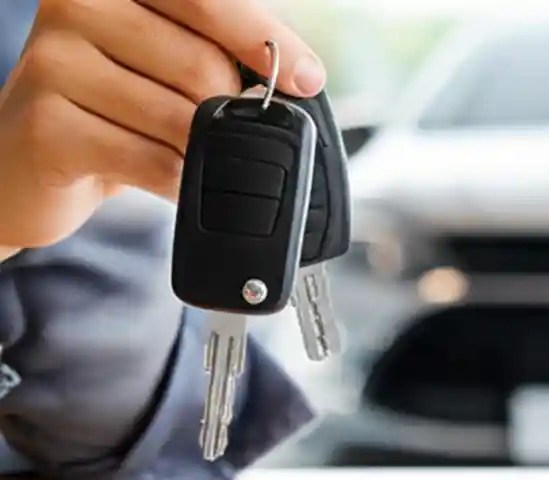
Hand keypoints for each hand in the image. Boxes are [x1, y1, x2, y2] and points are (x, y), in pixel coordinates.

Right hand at [0, 0, 325, 254]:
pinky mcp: (48, 126)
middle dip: (229, 110)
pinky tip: (169, 177)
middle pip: (202, 65)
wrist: (28, 164)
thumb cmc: (113, 105)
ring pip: (182, 118)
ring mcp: (53, 62)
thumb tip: (298, 76)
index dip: (261, 39)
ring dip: (203, 150)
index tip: (308, 78)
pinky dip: (180, 181)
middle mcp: (76, 5)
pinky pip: (155, 162)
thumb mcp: (167, 59)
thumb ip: (220, 50)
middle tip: (218, 127)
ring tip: (181, 151)